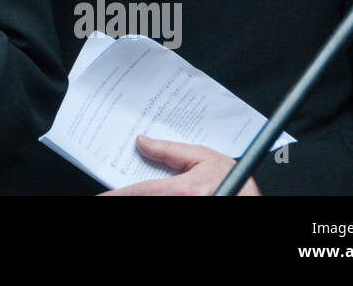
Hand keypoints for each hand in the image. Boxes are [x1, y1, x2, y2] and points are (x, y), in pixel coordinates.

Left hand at [100, 135, 261, 195]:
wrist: (252, 196)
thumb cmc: (236, 180)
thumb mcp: (204, 157)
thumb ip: (171, 150)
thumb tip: (143, 141)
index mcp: (182, 191)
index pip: (137, 192)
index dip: (114, 195)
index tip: (100, 196)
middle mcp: (183, 204)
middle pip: (142, 200)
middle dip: (127, 196)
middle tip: (112, 193)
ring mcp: (187, 209)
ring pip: (151, 204)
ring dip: (140, 198)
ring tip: (130, 192)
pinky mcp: (192, 211)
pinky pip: (166, 207)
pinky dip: (154, 199)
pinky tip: (151, 194)